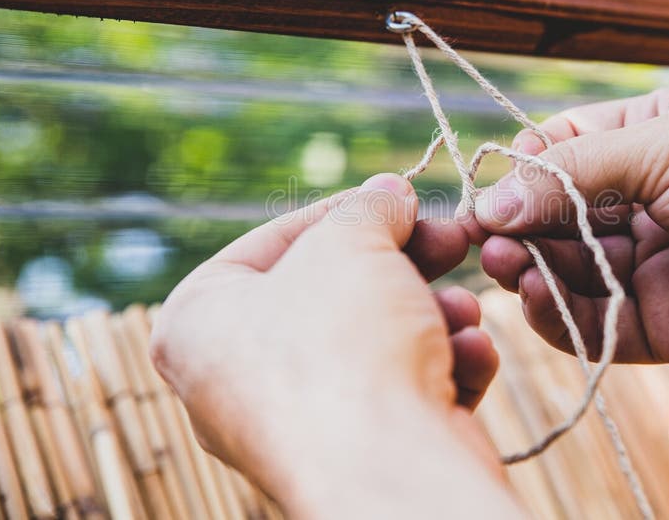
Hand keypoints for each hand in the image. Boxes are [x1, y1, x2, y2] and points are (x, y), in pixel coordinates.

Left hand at [151, 174, 524, 518]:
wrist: (389, 472)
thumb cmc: (342, 346)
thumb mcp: (350, 242)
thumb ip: (367, 209)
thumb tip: (390, 196)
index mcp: (199, 322)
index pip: (274, 242)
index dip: (347, 210)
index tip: (399, 196)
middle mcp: (235, 379)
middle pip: (334, 292)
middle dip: (404, 262)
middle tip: (450, 236)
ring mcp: (298, 423)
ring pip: (376, 342)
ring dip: (433, 315)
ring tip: (465, 309)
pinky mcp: (358, 455)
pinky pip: (399, 392)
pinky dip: (441, 367)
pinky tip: (469, 357)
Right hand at [476, 87, 668, 375]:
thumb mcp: (668, 145)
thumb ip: (575, 174)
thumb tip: (492, 201)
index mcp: (652, 137)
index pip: (564, 150)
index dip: (523, 170)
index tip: (489, 190)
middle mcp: (647, 200)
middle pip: (557, 214)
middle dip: (520, 226)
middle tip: (487, 240)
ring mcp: (653, 263)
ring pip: (569, 269)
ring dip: (530, 269)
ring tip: (506, 267)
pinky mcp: (661, 322)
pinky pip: (595, 322)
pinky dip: (559, 315)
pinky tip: (537, 301)